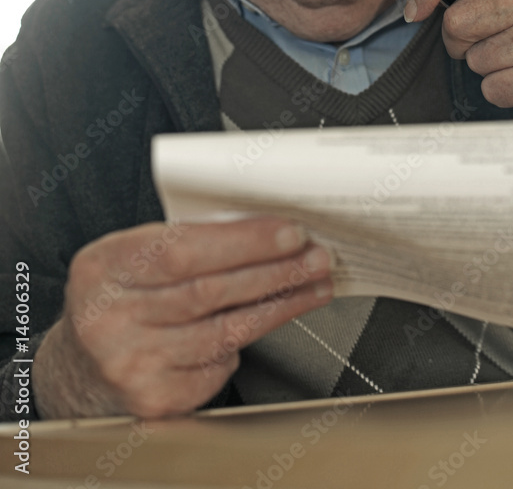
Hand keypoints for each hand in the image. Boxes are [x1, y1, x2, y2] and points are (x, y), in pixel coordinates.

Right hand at [33, 218, 332, 418]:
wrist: (79, 368)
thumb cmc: (118, 299)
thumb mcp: (130, 256)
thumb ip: (183, 241)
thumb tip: (262, 230)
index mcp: (104, 268)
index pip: (184, 249)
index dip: (243, 241)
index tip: (289, 233)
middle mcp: (110, 319)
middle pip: (211, 291)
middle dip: (274, 271)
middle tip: (315, 258)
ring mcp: (131, 364)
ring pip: (225, 331)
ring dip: (279, 306)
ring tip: (312, 287)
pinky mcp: (155, 401)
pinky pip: (218, 365)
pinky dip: (243, 343)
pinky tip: (262, 324)